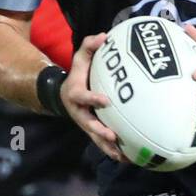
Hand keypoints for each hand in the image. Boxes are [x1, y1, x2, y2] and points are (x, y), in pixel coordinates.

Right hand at [62, 33, 126, 162]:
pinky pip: (104, 143)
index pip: (83, 97)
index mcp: (75, 94)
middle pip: (88, 125)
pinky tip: (131, 159)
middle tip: (112, 137)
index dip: (92, 99)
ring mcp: (86, 123)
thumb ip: (90, 45)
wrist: (65, 92)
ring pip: (96, 139)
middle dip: (99, 132)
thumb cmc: (78, 73)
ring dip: (108, 148)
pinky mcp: (93, 131)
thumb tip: (104, 36)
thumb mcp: (80, 57)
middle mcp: (79, 112)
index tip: (106, 101)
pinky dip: (115, 151)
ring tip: (123, 157)